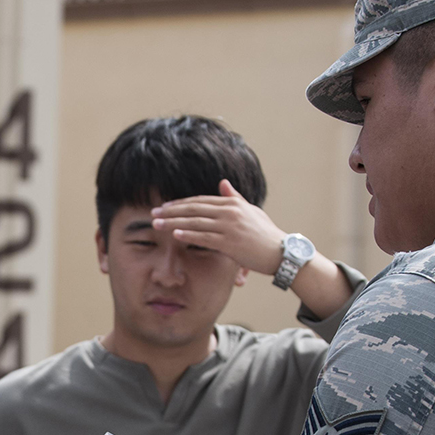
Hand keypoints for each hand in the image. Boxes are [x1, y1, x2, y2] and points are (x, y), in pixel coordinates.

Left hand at [151, 179, 287, 273]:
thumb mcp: (251, 210)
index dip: (180, 203)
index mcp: (233, 204)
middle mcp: (230, 212)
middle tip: (153, 214)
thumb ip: (234, 197)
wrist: (281, 252)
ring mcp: (229, 227)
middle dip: (171, 211)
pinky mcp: (230, 242)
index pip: (200, 201)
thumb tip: (223, 182)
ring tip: (156, 224)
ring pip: (195, 222)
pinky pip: (204, 238)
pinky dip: (188, 235)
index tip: (165, 206)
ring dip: (173, 223)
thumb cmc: (265, 233)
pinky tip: (174, 234)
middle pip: (193, 209)